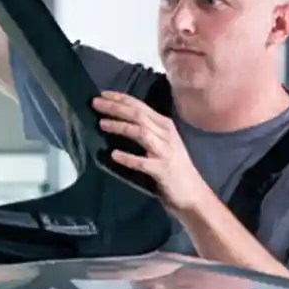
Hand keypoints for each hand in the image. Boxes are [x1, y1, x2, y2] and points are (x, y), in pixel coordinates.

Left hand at [92, 91, 212, 215]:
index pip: (140, 106)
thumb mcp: (162, 142)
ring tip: (101, 124)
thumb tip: (118, 117)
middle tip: (95, 103)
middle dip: (116, 107)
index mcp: (165, 125)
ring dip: (120, 126)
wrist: (193, 194)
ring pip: (141, 133)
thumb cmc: (173, 167)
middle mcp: (166, 134)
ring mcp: (165, 152)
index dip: (121, 98)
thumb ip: (145, 129)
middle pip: (138, 115)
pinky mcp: (161, 170)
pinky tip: (113, 155)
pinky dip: (128, 157)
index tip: (102, 93)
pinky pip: (142, 162)